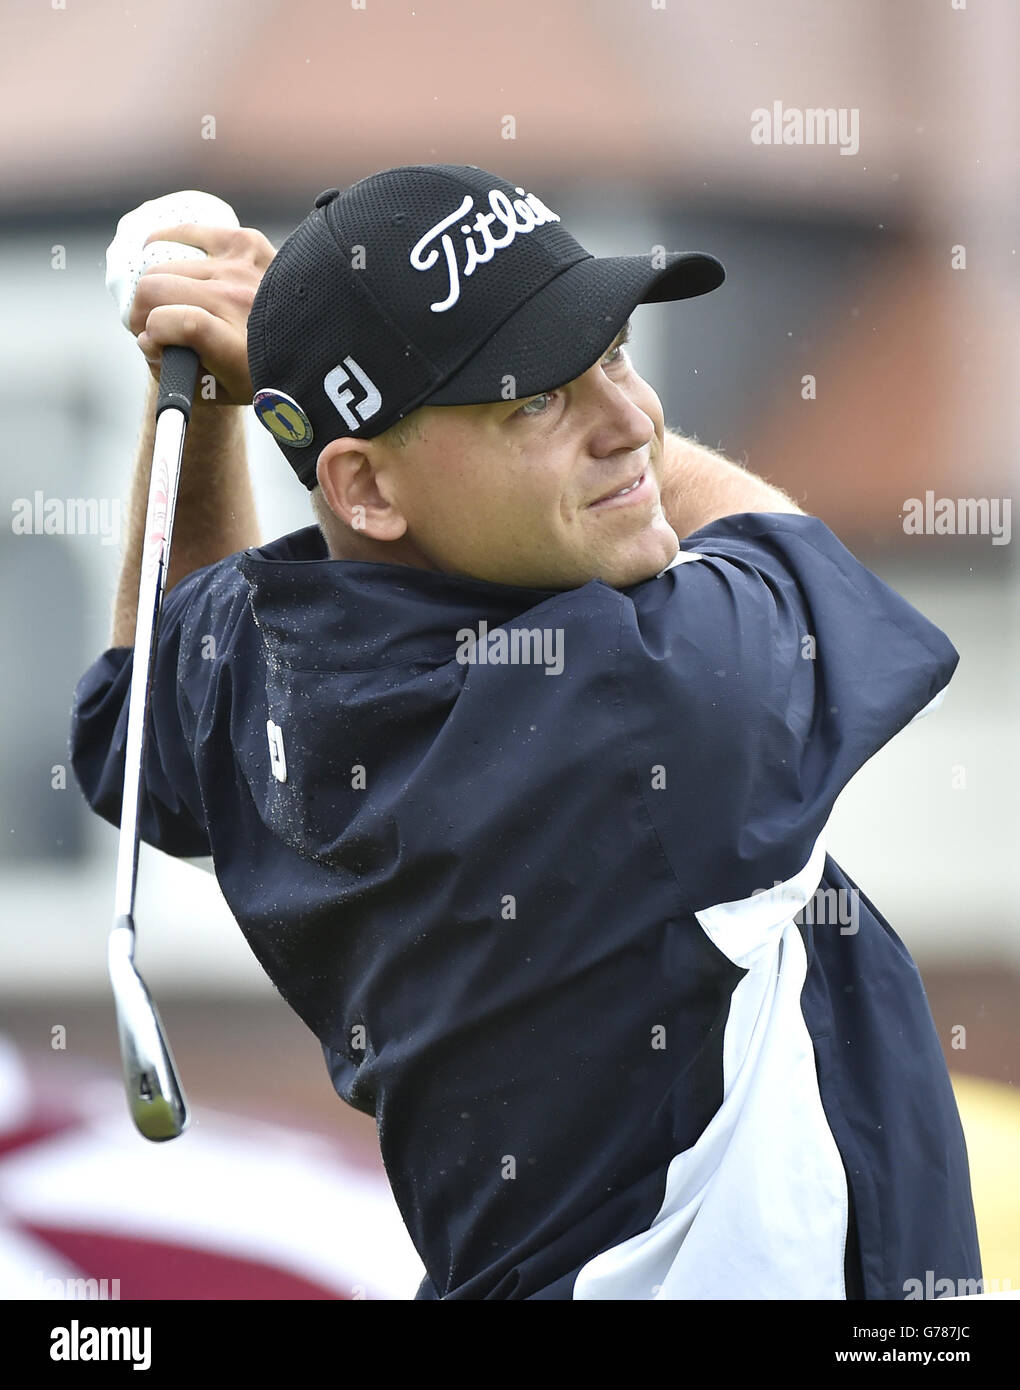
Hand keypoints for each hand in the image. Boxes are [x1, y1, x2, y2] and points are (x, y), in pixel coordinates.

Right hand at [130, 224, 275, 405]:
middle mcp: (238, 302)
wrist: (318, 343)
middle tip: (147, 326)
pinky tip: (152, 250)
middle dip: (140, 312)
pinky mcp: (245, 243)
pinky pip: (187, 230)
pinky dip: (163, 240)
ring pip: (163, 265)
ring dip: (152, 287)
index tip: (152, 346)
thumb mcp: (223, 393)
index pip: (175, 323)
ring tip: (160, 302)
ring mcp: (241, 268)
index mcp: (237, 345)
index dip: (151, 335)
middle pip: (155, 289)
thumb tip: (147, 344)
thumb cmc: (263, 374)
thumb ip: (177, 375)